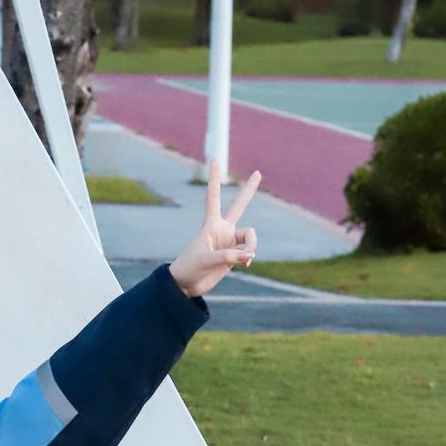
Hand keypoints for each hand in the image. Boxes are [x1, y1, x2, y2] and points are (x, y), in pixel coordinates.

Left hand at [169, 160, 260, 299]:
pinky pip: (249, 251)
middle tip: (258, 173)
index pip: (213, 196)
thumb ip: (228, 257)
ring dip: (251, 246)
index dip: (215, 179)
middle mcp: (223, 229)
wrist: (186, 285)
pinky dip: (249, 257)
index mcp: (211, 224)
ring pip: (250, 237)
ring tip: (245, 259)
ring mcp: (229, 241)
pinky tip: (246, 264)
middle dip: (249, 190)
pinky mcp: (234, 255)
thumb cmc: (189, 269)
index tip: (214, 160)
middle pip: (239, 206)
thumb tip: (249, 255)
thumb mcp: (206, 261)